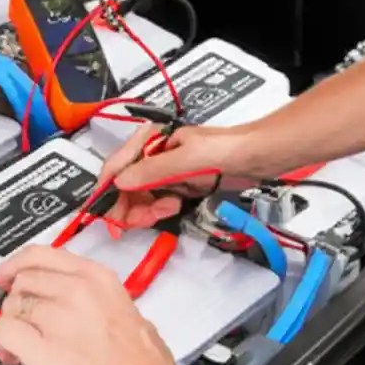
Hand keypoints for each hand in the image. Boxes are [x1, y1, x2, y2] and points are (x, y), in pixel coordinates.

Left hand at [0, 245, 185, 364]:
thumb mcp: (132, 315)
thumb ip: (102, 304)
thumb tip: (87, 314)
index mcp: (97, 278)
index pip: (41, 255)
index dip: (17, 266)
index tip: (10, 278)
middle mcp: (75, 290)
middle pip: (22, 281)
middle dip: (17, 302)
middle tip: (23, 324)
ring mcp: (56, 317)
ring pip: (11, 306)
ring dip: (11, 325)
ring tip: (20, 348)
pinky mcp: (40, 349)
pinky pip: (4, 332)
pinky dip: (1, 344)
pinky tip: (12, 358)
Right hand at [100, 122, 257, 232]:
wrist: (258, 156)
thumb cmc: (224, 150)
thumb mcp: (186, 159)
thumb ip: (152, 171)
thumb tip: (119, 184)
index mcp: (149, 141)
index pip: (116, 166)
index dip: (106, 191)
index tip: (105, 216)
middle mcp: (152, 155)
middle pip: (125, 186)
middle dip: (129, 206)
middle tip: (136, 224)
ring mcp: (165, 171)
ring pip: (140, 197)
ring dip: (147, 210)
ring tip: (167, 211)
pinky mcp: (177, 185)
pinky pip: (157, 202)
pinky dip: (161, 210)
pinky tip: (174, 208)